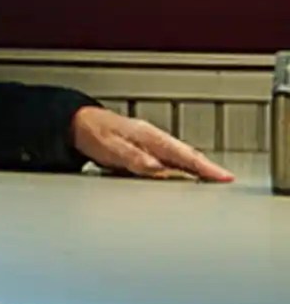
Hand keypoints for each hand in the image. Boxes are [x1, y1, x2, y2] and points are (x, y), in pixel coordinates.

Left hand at [72, 106, 234, 181]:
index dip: (205, 167)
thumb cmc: (92, 133)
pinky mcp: (143, 148)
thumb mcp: (111, 148)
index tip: (223, 176)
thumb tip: (156, 169)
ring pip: (179, 156)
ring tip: (213, 179)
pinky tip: (185, 174)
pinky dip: (181, 166)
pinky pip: (168, 158)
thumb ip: (134, 159)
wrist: (77, 123)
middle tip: (226, 180)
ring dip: (196, 167)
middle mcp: (153, 138)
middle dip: (207, 167)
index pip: (184, 154)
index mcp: (149, 137)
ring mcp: (149, 143)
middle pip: (187, 155)